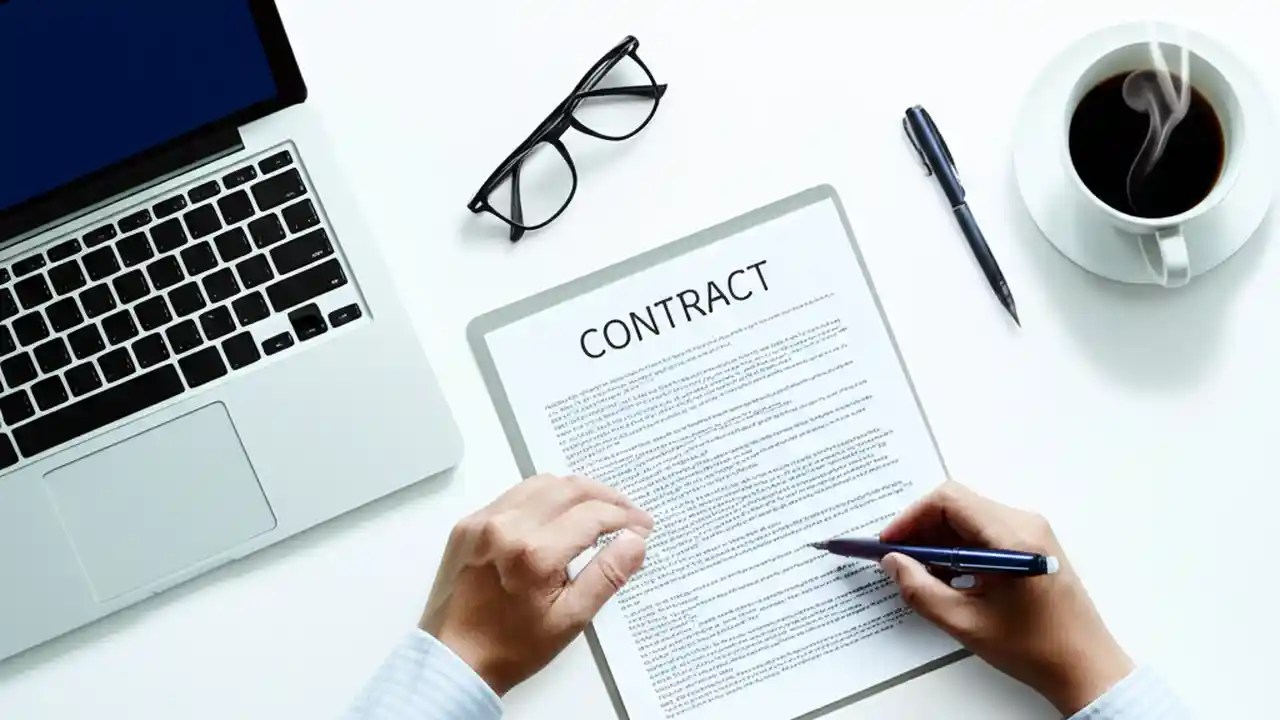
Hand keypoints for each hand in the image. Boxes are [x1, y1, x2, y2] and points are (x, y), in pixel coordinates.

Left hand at [420, 474, 653, 695]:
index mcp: (533, 553)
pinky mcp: (468, 524)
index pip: (592, 515)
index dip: (624, 518)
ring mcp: (483, 521)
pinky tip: (558, 516)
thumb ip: (607, 576)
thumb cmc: (511, 648)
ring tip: (598, 511)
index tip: (642, 528)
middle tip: (629, 514)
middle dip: (607, 497)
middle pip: (570, 488)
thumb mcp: (570, 619)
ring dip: (576, 491)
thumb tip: (635, 541)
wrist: (453, 660)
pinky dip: (544, 497)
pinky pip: (515, 495)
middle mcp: (506, 526)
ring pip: (542, 483)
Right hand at [879, 482, 1133, 714]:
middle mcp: (1025, 523)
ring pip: (969, 518)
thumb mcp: (965, 622)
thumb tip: (893, 563)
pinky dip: (960, 548)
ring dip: (940, 540)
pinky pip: (985, 532)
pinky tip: (949, 578)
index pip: (948, 500)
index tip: (889, 543)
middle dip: (921, 530)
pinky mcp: (1033, 546)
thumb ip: (920, 590)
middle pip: (958, 505)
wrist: (1085, 667)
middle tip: (898, 559)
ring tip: (922, 575)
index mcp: (1011, 537)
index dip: (911, 518)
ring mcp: (1032, 532)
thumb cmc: (1033, 648)